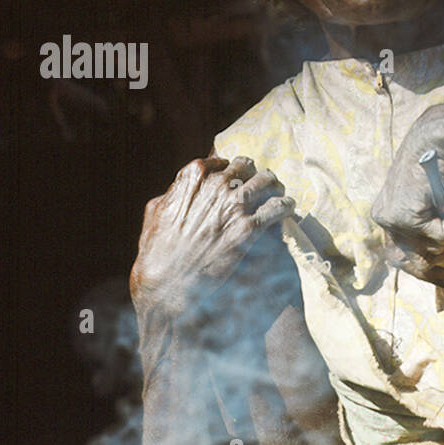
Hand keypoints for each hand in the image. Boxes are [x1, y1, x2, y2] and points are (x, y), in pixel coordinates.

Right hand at [130, 156, 294, 319]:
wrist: (169, 283)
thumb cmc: (157, 251)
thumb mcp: (156, 212)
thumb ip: (173, 194)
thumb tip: (180, 187)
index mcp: (193, 177)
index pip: (221, 161)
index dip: (231, 169)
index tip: (237, 177)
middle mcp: (216, 185)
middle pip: (248, 167)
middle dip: (254, 175)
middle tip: (261, 185)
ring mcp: (235, 205)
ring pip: (268, 181)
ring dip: (275, 187)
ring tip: (278, 194)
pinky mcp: (250, 228)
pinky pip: (279, 207)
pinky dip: (286, 207)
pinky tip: (287, 210)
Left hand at [370, 129, 443, 286]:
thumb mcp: (437, 202)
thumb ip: (432, 226)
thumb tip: (437, 262)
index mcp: (386, 212)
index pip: (398, 256)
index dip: (423, 271)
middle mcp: (383, 216)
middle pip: (412, 260)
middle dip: (440, 259)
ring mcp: (391, 217)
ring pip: (433, 249)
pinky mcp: (404, 216)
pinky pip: (440, 238)